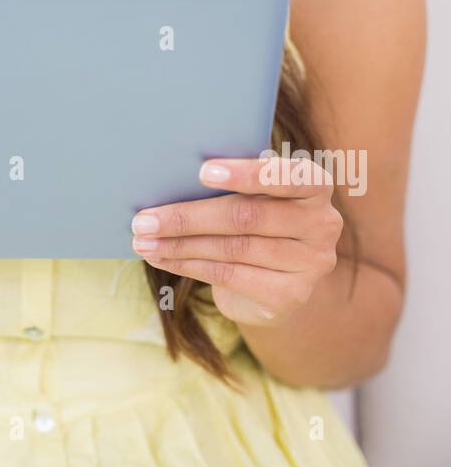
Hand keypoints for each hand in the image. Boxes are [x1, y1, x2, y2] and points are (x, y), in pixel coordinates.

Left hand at [130, 157, 343, 327]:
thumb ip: (232, 181)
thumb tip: (170, 172)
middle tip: (143, 218)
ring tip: (143, 240)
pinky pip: (230, 275)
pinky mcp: (291, 295)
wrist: (275, 278)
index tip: (203, 171)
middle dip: (189, 216)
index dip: (246, 174)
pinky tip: (162, 258)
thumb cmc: (255, 217)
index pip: (288, 175)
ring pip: (233, 249)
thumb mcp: (253, 193)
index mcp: (315, 185)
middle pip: (247, 216)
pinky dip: (189, 265)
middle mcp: (322, 224)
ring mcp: (311, 263)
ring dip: (180, 244)